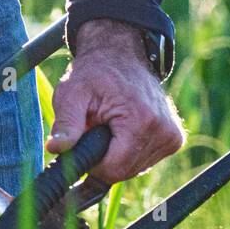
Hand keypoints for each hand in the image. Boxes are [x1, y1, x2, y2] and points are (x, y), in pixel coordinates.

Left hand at [46, 18, 184, 184]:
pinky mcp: (174, 140)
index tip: (84, 144)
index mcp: (141, 121)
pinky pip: (145, 162)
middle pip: (125, 172)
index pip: (114, 169)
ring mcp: (172, 137)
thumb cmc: (95, 74)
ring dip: (117, 156)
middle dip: (105, 159)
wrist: (122, 55)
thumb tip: (55, 149)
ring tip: (111, 127)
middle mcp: (163, 132)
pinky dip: (130, 152)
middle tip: (96, 131)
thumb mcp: (72, 94)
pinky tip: (125, 131)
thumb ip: (66, 123)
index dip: (93, 164)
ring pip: (135, 170)